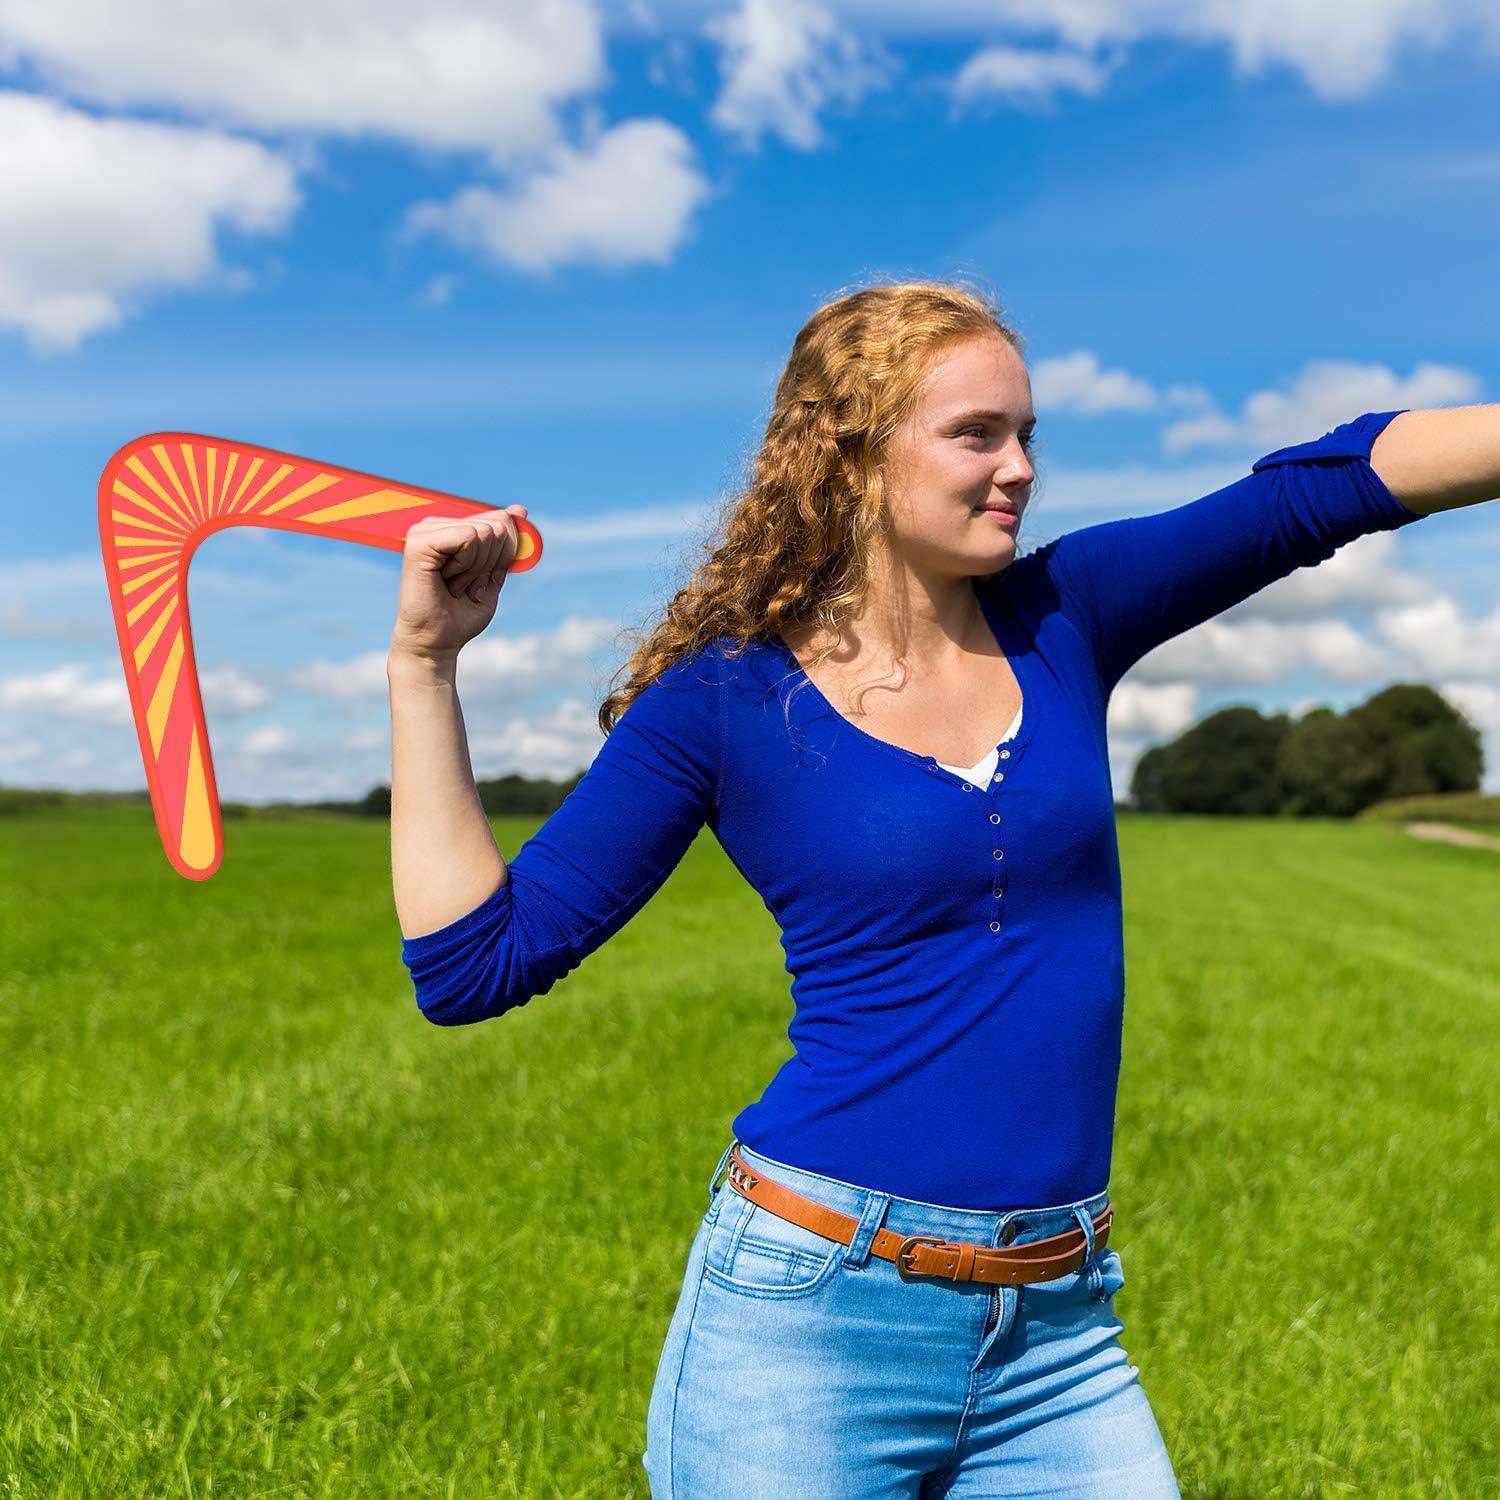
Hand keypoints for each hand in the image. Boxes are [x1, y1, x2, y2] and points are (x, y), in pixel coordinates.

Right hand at [389, 505, 528, 661]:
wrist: (437, 642)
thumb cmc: (462, 613)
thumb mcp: (495, 574)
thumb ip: (506, 544)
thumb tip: (520, 510)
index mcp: (452, 528)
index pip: (501, 519)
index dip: (503, 556)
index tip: (480, 580)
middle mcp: (436, 524)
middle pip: (497, 524)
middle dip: (491, 563)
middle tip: (466, 586)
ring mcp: (425, 530)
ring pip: (485, 532)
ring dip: (478, 569)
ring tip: (456, 586)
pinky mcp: (419, 542)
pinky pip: (468, 538)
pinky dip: (467, 566)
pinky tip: (448, 581)